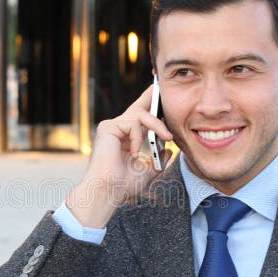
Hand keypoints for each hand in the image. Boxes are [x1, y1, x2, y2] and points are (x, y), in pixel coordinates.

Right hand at [66, 85, 172, 227]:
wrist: (108, 191)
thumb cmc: (123, 185)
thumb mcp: (148, 171)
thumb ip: (158, 160)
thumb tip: (169, 150)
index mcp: (126, 138)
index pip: (141, 118)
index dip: (152, 108)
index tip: (164, 99)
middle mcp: (118, 129)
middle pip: (139, 106)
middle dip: (152, 96)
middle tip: (161, 85)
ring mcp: (112, 127)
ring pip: (140, 115)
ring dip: (157, 126)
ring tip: (167, 137)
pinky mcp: (108, 127)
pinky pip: (132, 123)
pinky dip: (139, 138)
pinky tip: (135, 153)